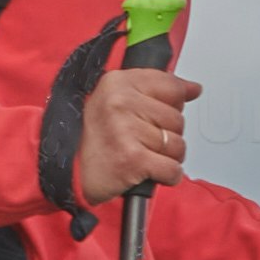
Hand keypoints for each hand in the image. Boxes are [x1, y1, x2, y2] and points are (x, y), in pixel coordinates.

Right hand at [72, 62, 193, 206]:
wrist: (66, 169)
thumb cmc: (93, 136)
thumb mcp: (116, 99)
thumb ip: (156, 88)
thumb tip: (193, 88)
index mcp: (117, 82)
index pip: (172, 86)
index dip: (173, 104)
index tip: (159, 113)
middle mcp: (120, 103)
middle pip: (178, 119)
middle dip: (167, 135)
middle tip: (139, 140)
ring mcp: (126, 130)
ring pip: (178, 146)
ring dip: (166, 157)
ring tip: (141, 155)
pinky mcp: (132, 159)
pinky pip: (173, 170)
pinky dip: (166, 176)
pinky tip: (147, 171)